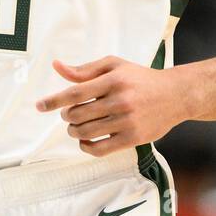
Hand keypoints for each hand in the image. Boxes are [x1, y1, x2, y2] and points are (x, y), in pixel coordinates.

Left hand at [35, 56, 185, 156]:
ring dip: (74, 131)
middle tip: (68, 114)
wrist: (175, 95)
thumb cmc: (140, 78)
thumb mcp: (114, 66)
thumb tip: (57, 66)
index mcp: (113, 80)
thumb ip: (85, 69)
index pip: (75, 92)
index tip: (40, 106)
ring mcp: (127, 121)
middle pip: (78, 114)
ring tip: (76, 126)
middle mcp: (120, 100)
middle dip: (66, 116)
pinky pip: (100, 149)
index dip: (54, 100)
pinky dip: (86, 147)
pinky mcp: (133, 139)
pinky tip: (85, 141)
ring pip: (86, 132)